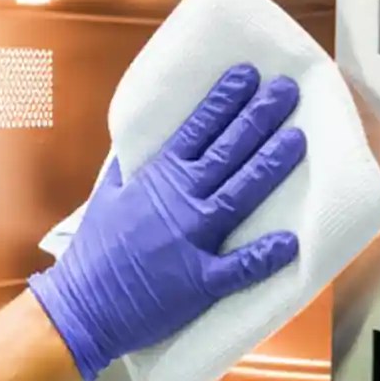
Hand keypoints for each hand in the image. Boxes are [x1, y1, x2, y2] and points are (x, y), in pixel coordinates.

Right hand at [28, 64, 306, 380]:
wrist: (83, 305)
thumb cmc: (95, 252)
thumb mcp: (107, 197)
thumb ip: (128, 166)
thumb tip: (138, 139)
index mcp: (156, 179)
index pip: (197, 129)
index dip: (224, 100)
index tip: (248, 74)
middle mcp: (177, 202)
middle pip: (226, 152)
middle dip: (258, 118)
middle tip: (286, 90)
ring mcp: (189, 240)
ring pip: (239, 195)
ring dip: (269, 165)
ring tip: (297, 138)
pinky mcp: (198, 282)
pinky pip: (238, 267)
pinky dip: (263, 256)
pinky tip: (291, 241)